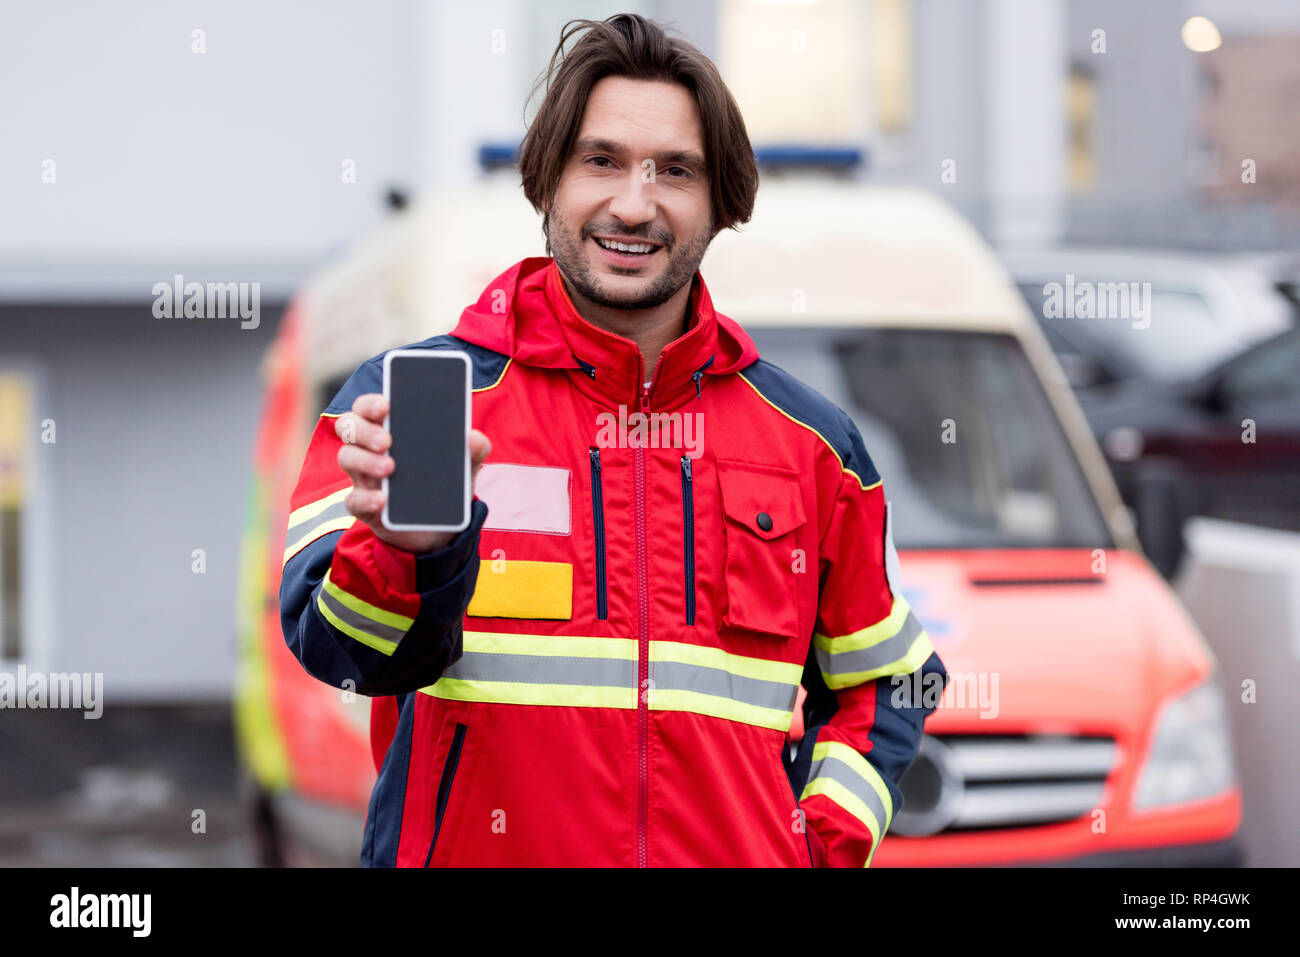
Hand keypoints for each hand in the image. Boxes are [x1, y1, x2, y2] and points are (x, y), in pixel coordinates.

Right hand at [335, 393, 490, 553]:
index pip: (369, 407)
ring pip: (347, 458)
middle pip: (349, 426)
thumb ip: (473, 450)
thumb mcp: (463, 466)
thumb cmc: (444, 483)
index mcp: (390, 429)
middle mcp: (370, 448)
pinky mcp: (365, 507)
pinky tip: (381, 500)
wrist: (440, 528)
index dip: (370, 402)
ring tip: (390, 469)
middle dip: (364, 429)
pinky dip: (364, 498)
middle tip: (387, 441)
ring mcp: (364, 477)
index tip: (385, 405)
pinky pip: (353, 500)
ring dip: (365, 461)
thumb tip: (474, 438)